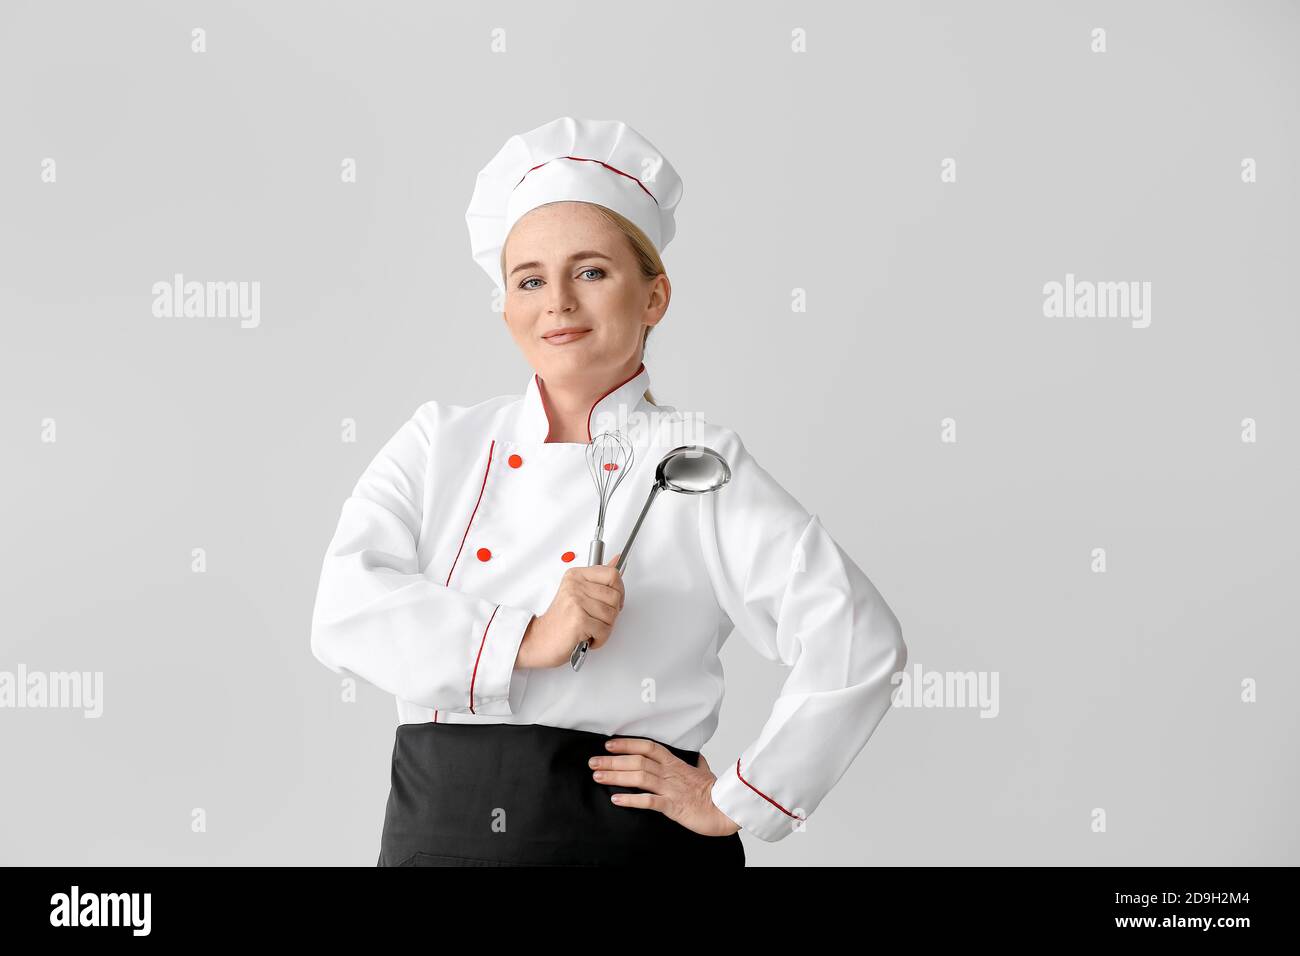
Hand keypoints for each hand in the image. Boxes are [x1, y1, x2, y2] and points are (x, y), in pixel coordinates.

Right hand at [515, 552, 624, 669]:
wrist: (540, 640)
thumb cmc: (560, 621)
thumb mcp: (579, 593)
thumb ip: (600, 578)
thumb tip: (617, 560)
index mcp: (576, 575)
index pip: (612, 574)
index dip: (618, 591)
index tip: (611, 601)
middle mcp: (575, 586)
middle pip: (615, 597)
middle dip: (610, 614)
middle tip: (594, 619)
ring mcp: (576, 602)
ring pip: (611, 615)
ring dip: (604, 628)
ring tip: (589, 628)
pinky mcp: (578, 620)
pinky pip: (605, 630)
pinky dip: (599, 639)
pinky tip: (587, 636)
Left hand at [590, 738, 741, 836]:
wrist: (726, 810)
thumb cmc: (715, 792)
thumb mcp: (705, 772)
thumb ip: (698, 764)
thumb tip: (698, 757)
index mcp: (676, 763)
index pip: (648, 747)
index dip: (627, 744)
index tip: (609, 744)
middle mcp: (670, 773)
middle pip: (638, 761)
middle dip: (613, 761)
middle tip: (593, 762)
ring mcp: (671, 789)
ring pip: (640, 777)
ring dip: (616, 776)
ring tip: (598, 777)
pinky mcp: (673, 806)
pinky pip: (649, 801)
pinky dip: (631, 799)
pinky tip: (616, 799)